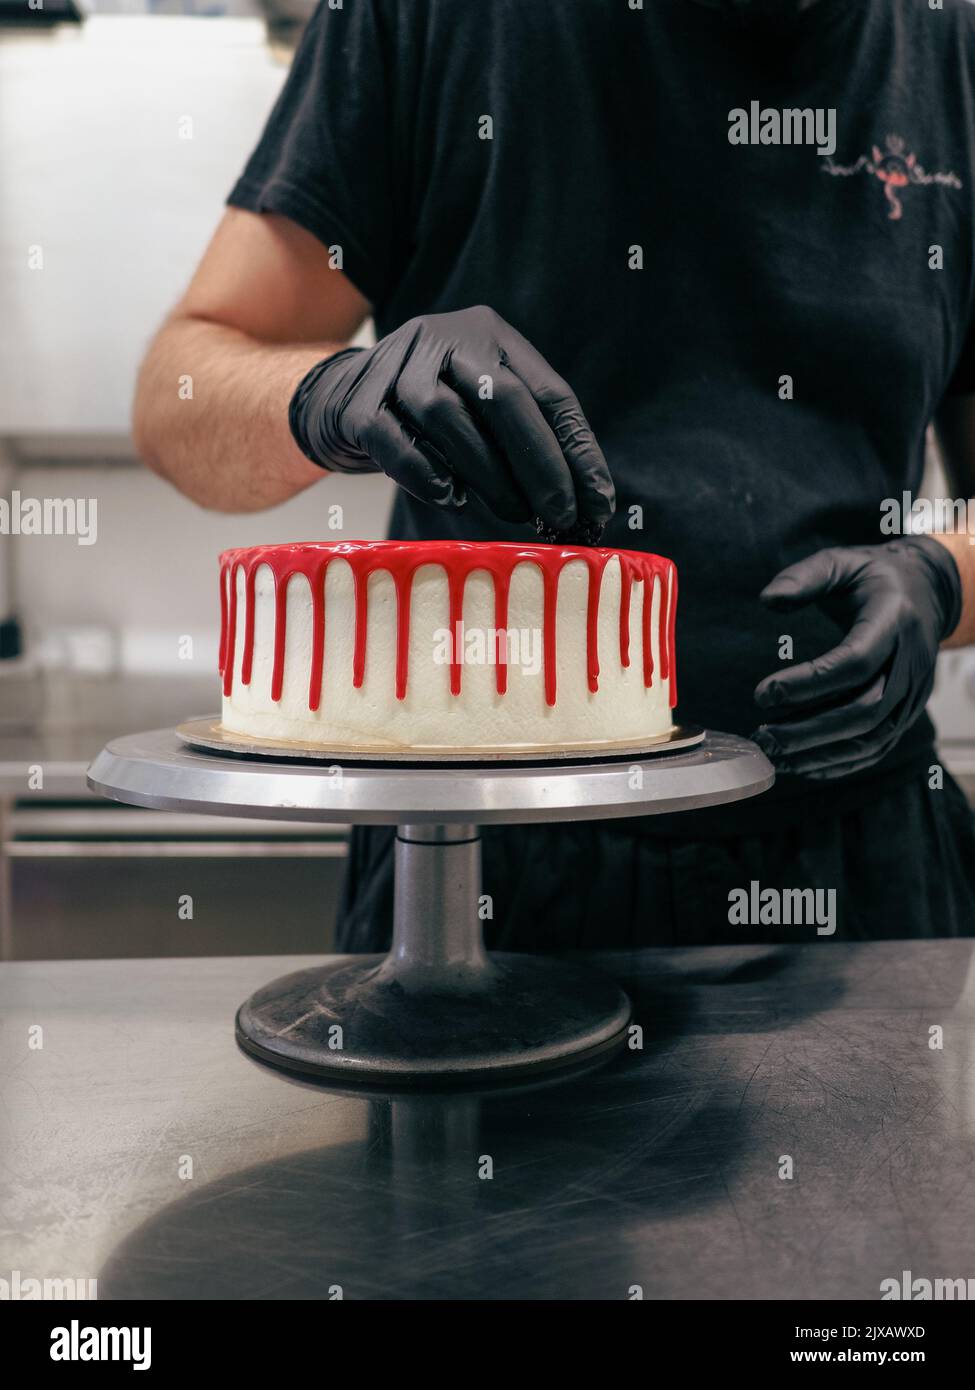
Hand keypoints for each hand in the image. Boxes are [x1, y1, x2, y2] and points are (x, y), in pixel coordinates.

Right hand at [288, 305, 614, 530]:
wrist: (340, 399)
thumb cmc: (431, 417)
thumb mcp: (482, 410)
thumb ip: (525, 441)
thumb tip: (585, 506)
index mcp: (491, 337)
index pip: (549, 394)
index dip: (578, 452)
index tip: (597, 505)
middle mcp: (445, 339)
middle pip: (501, 398)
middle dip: (539, 464)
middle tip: (559, 515)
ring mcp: (397, 366)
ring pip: (447, 415)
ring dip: (488, 473)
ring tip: (510, 511)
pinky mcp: (359, 403)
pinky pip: (396, 441)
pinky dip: (428, 474)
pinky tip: (453, 497)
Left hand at [752, 537, 961, 779]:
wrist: (928, 593)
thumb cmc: (874, 577)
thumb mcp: (842, 561)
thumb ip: (805, 576)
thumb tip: (767, 599)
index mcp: (894, 621)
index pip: (854, 663)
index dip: (808, 683)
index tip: (763, 694)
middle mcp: (910, 662)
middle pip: (865, 710)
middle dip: (810, 730)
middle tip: (763, 735)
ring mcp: (913, 693)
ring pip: (872, 738)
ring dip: (820, 753)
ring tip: (774, 753)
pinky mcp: (908, 713)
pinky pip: (877, 748)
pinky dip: (839, 763)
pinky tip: (802, 764)